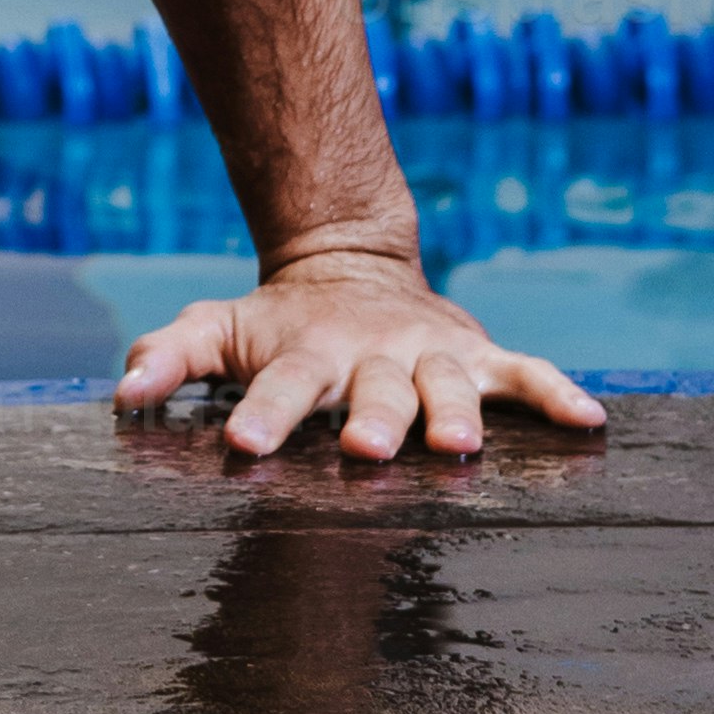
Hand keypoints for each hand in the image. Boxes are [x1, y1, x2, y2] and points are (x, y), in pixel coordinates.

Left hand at [115, 245, 604, 462]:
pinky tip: (591, 422)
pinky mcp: (480, 357)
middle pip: (374, 392)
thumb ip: (170, 354)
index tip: (242, 445)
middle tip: (363, 448)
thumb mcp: (218, 327)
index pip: (280, 388)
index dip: (262, 414)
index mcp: (307, 355)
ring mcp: (432, 356)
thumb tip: (122, 392)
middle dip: (372, 420)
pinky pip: (527, 375)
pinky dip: (559, 395)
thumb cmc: (279, 322)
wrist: (351, 265)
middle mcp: (373, 357)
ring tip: (461, 447)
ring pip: (449, 388)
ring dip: (455, 414)